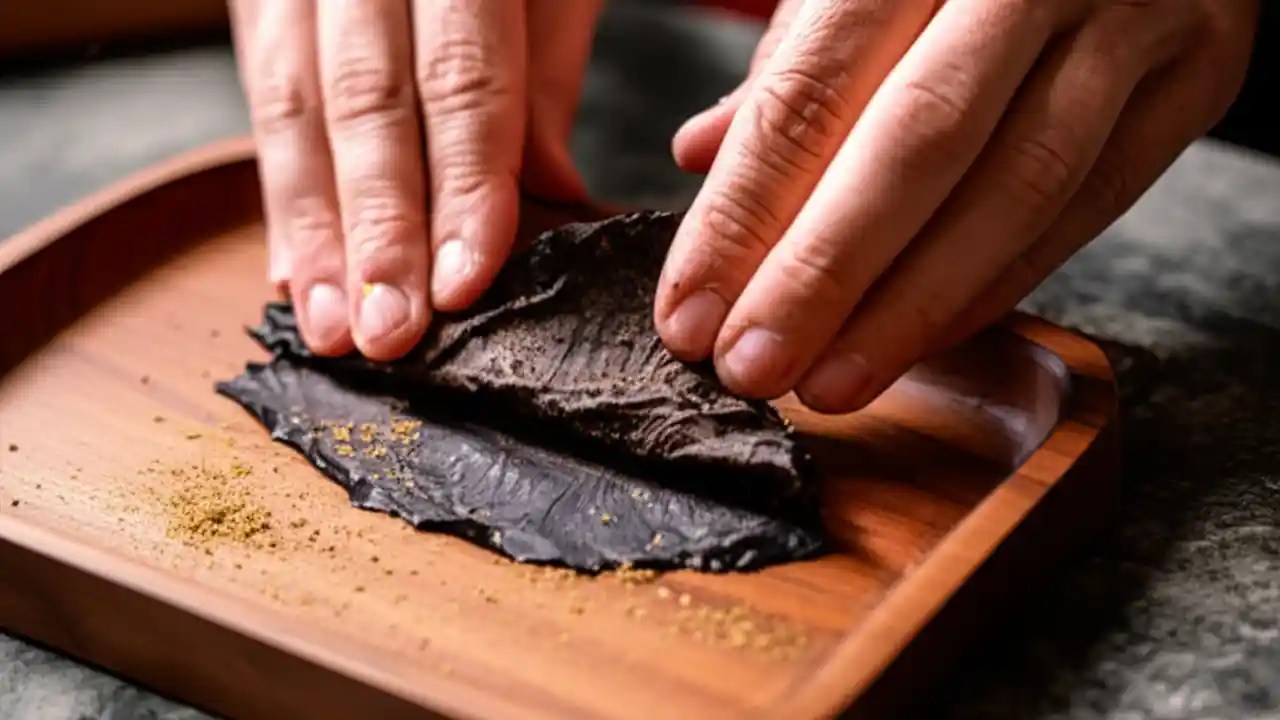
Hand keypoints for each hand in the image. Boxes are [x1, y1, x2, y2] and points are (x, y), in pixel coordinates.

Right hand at [230, 0, 600, 359]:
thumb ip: (542, 77)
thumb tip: (548, 197)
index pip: (463, 77)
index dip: (464, 183)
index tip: (462, 278)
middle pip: (368, 103)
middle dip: (379, 228)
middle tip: (390, 331)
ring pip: (297, 109)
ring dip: (316, 231)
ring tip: (333, 325)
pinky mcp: (258, 0)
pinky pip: (263, 98)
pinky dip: (280, 195)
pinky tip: (294, 270)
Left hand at [658, 0, 1257, 411]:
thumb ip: (795, 68)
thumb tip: (699, 158)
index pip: (810, 92)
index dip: (741, 217)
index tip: (690, 314)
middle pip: (915, 146)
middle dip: (821, 276)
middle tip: (751, 366)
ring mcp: (1129, 20)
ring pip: (1014, 190)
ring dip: (909, 309)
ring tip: (830, 383)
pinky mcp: (1195, 79)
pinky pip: (1087, 208)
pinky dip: (995, 286)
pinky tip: (921, 340)